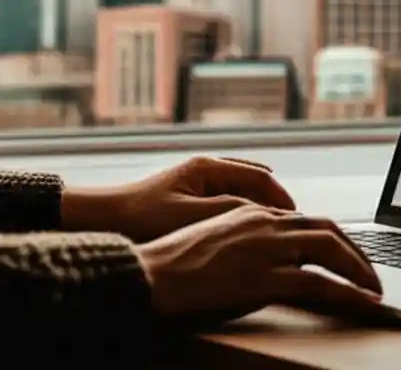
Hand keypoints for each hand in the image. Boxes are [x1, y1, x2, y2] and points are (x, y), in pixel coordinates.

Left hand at [62, 156, 296, 241]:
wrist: (101, 219)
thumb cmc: (142, 218)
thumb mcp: (189, 215)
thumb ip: (228, 211)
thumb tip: (265, 213)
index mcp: (208, 167)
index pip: (261, 178)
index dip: (282, 199)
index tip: (299, 219)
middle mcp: (205, 169)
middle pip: (254, 182)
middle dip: (275, 203)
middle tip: (292, 227)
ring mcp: (197, 181)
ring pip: (241, 192)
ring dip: (259, 209)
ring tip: (275, 231)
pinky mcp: (188, 196)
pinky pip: (227, 201)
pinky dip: (242, 213)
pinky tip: (246, 231)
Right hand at [138, 205, 384, 322]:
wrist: (148, 277)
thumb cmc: (172, 267)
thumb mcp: (214, 242)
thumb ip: (245, 244)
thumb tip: (264, 259)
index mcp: (252, 212)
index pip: (306, 219)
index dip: (334, 237)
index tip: (348, 254)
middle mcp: (264, 223)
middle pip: (327, 229)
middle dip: (355, 251)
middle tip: (370, 273)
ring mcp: (267, 248)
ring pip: (331, 250)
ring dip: (359, 270)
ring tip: (374, 289)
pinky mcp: (265, 278)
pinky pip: (320, 285)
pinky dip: (348, 293)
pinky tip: (363, 303)